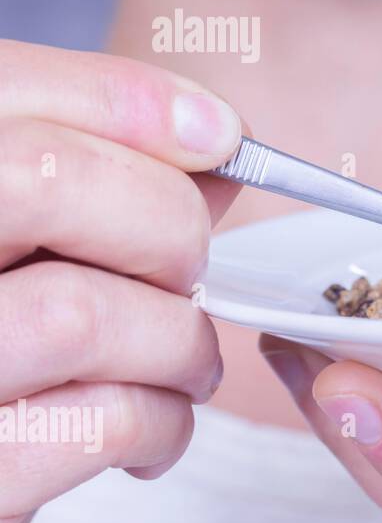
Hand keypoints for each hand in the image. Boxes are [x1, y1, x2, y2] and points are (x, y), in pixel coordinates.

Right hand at [0, 39, 241, 522]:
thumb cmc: (5, 349)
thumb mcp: (25, 244)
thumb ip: (105, 179)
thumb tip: (211, 137)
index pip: (1, 90)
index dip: (128, 101)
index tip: (218, 135)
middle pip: (46, 180)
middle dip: (167, 223)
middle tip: (191, 272)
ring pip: (84, 313)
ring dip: (178, 342)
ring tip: (184, 367)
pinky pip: (102, 421)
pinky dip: (162, 423)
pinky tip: (151, 432)